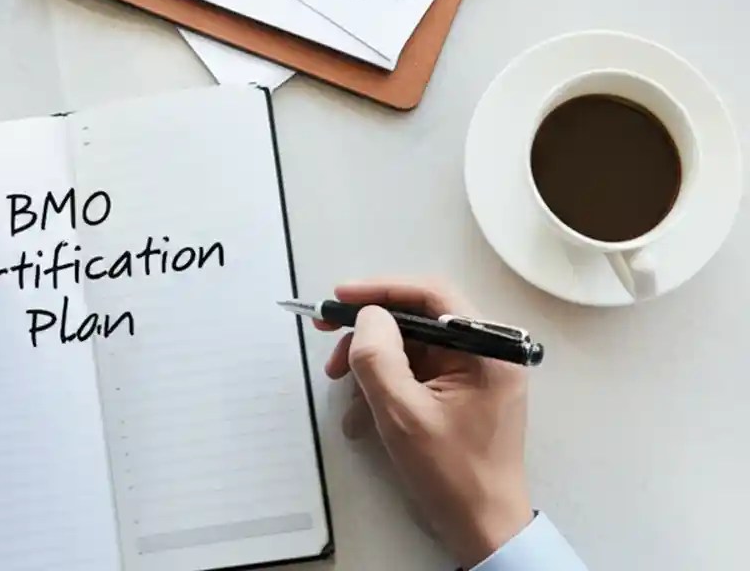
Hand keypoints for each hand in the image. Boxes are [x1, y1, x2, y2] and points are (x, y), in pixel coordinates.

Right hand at [319, 280, 531, 567]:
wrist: (484, 527)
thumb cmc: (450, 472)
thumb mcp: (402, 413)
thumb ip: (379, 357)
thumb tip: (368, 317)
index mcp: (487, 348)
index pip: (432, 295)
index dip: (381, 290)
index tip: (338, 299)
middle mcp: (487, 351)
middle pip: (418, 318)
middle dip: (370, 332)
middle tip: (329, 344)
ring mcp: (476, 372)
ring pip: (412, 345)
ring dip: (372, 360)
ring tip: (342, 384)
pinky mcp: (463, 392)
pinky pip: (417, 370)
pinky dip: (386, 381)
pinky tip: (363, 407)